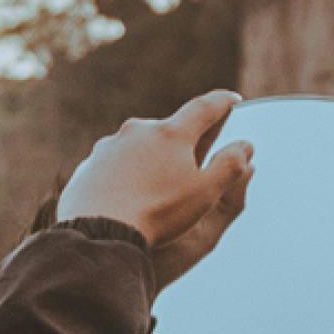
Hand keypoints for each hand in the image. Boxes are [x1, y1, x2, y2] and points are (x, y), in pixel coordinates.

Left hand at [56, 90, 257, 270]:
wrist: (99, 232)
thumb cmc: (158, 214)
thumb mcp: (205, 194)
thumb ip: (229, 167)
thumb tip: (244, 146)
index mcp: (171, 133)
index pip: (204, 108)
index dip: (222, 103)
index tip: (232, 100)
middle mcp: (138, 131)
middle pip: (168, 129)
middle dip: (182, 140)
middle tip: (192, 158)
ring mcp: (109, 147)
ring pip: (138, 147)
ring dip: (150, 160)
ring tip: (155, 190)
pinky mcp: (89, 166)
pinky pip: (113, 166)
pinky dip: (124, 176)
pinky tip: (128, 200)